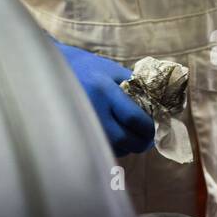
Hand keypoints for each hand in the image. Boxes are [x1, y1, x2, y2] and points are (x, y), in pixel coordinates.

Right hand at [53, 40, 154, 155]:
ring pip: (116, 148)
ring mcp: (84, 126)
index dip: (149, 127)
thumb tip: (160, 108)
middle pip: (126, 139)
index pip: (133, 118)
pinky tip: (117, 134)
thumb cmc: (89, 68)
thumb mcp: (113, 71)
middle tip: (149, 136)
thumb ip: (137, 87)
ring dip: (130, 145)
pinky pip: (104, 148)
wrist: (56, 71)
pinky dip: (117, 146)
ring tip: (133, 134)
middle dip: (142, 141)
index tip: (156, 126)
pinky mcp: (79, 135)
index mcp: (104, 91)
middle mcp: (93, 111)